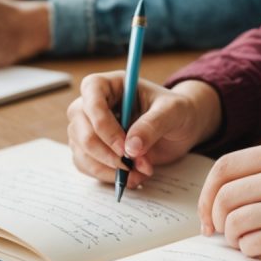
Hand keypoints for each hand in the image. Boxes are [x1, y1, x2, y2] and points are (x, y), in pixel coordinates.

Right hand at [67, 73, 222, 188]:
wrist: (180, 128)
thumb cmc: (176, 110)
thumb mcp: (173, 111)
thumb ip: (153, 124)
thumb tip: (130, 147)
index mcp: (113, 84)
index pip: (92, 95)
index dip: (102, 123)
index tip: (124, 147)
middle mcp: (95, 104)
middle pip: (80, 128)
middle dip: (106, 153)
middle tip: (133, 165)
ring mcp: (89, 127)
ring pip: (81, 150)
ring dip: (109, 168)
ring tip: (139, 172)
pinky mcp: (92, 149)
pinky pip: (86, 166)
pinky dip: (107, 175)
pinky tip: (132, 176)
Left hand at [198, 138, 260, 260]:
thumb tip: (230, 192)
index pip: (224, 166)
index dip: (208, 193)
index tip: (209, 214)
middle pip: (223, 197)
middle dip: (217, 220)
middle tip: (224, 234)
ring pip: (234, 223)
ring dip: (236, 239)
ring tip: (253, 241)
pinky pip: (253, 246)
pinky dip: (253, 252)